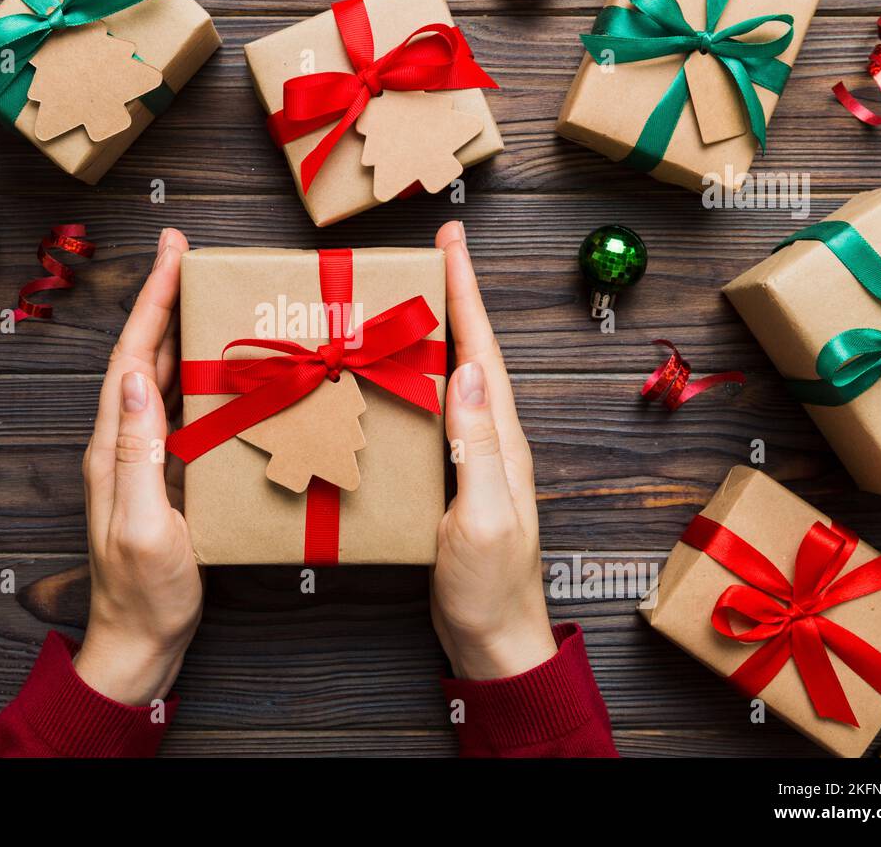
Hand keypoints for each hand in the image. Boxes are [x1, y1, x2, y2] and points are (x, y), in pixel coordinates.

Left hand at [75, 228, 202, 704]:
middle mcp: (124, 443)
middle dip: (165, 300)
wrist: (140, 642)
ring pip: (162, 379)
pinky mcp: (166, 477)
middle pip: (143, 355)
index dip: (153, 300)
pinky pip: (183, 413)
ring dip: (181, 333)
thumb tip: (138, 376)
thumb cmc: (144, 593)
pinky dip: (201, 380)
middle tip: (192, 256)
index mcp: (113, 447)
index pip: (131, 356)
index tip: (173, 252)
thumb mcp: (144, 523)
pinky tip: (224, 373)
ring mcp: (144, 460)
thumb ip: (137, 451)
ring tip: (210, 297)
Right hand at [431, 221, 556, 680]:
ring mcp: (468, 458)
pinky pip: (426, 416)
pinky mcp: (446, 480)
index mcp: (500, 438)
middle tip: (417, 255)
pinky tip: (380, 382)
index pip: (482, 350)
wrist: (491, 639)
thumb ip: (479, 447)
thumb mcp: (485, 517)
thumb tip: (466, 372)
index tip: (451, 240)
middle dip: (446, 297)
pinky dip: (406, 385)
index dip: (466, 292)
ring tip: (392, 302)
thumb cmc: (491, 586)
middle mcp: (488, 438)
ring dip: (425, 335)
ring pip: (445, 379)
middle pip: (466, 351)